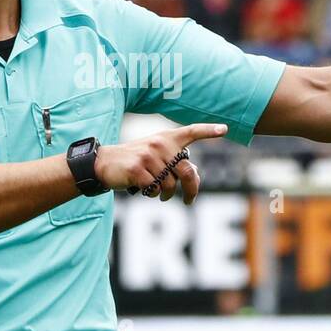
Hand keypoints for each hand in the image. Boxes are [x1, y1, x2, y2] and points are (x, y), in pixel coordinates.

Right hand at [94, 123, 228, 203]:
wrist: (106, 162)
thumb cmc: (136, 161)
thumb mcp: (155, 155)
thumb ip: (175, 162)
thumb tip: (195, 177)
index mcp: (166, 138)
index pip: (191, 131)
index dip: (208, 131)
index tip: (224, 129)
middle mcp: (160, 144)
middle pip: (188, 172)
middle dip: (192, 190)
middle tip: (189, 201)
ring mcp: (148, 156)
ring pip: (171, 185)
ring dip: (166, 194)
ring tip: (158, 193)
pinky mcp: (138, 169)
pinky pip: (155, 189)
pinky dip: (152, 194)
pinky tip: (144, 190)